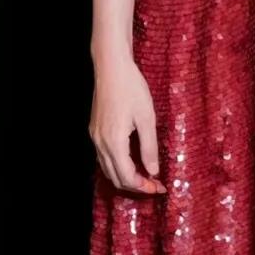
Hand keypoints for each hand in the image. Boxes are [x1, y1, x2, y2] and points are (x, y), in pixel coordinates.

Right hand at [89, 51, 167, 193]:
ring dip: (125, 177)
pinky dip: (117, 166)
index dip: (144, 187)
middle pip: (115, 177)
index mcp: (114, 142)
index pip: (127, 177)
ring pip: (108, 169)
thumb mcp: (147, 118)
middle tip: (155, 185)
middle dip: (135, 186)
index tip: (159, 187)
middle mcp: (100, 143)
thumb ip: (149, 148)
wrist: (111, 67)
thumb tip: (153, 171)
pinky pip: (104, 157)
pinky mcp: (94, 130)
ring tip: (145, 176)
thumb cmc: (131, 88)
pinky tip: (131, 162)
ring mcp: (95, 137)